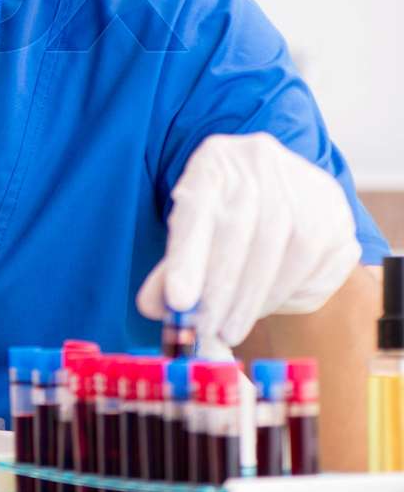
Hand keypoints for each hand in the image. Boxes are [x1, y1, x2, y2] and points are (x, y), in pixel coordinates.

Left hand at [137, 131, 360, 345]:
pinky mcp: (338, 212)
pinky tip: (267, 305)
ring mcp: (305, 184)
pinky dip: (289, 292)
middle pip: (240, 232)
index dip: (187, 257)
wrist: (275, 192)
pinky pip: (318, 261)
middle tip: (207, 330)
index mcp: (214, 161)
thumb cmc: (221, 217)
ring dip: (257, 298)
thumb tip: (154, 308)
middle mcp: (260, 163)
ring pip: (285, 248)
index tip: (178, 301)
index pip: (197, 209)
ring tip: (232, 326)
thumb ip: (170, 269)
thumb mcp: (190, 231)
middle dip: (222, 290)